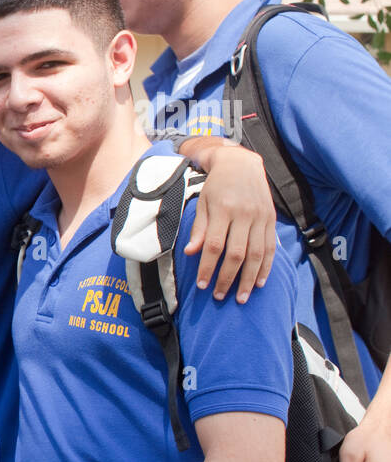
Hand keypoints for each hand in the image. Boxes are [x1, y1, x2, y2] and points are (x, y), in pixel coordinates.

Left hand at [184, 143, 274, 302]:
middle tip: (219, 296)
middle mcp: (244, 214)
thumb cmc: (216, 186)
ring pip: (257, 254)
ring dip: (249, 279)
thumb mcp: (203, 203)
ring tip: (241, 297)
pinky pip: (271, 247)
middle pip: (237, 254)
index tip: (202, 285)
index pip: (214, 246)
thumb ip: (199, 228)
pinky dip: (266, 267)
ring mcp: (261, 217)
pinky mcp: (271, 220)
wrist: (241, 164)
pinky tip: (260, 282)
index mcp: (223, 210)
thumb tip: (190, 252)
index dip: (208, 267)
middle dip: (227, 278)